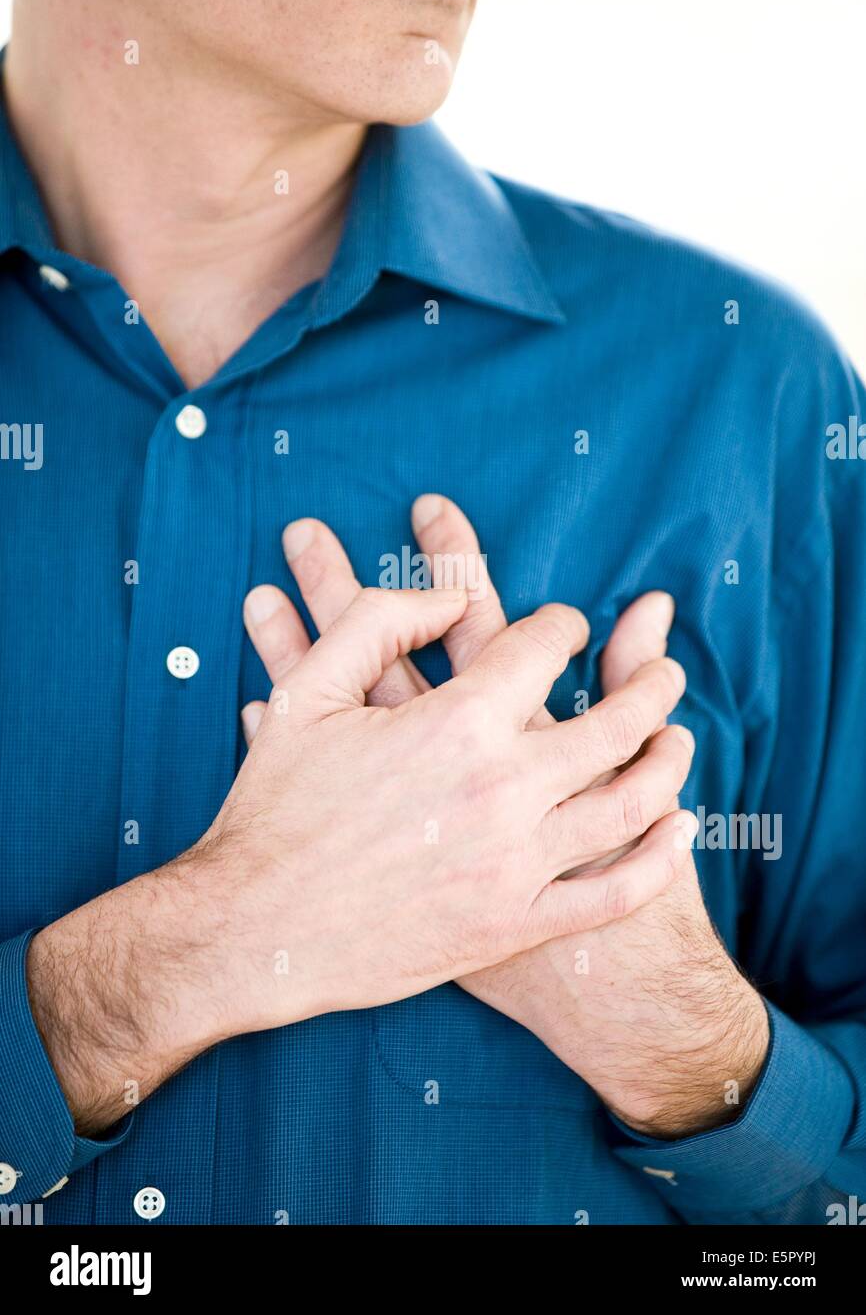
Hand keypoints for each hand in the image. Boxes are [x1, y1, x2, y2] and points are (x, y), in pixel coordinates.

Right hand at [28, 570, 687, 1137]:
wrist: (252, 931)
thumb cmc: (274, 805)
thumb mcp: (307, 691)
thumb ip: (378, 621)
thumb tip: (448, 599)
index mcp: (456, 722)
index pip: (543, 648)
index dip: (563, 625)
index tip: (568, 627)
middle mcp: (503, 790)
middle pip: (617, 721)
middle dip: (653, 685)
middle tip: (667, 671)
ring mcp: (516, 865)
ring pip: (632, 803)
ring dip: (671, 760)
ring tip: (681, 737)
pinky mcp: (515, 926)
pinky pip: (615, 892)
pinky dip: (660, 856)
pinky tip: (678, 826)